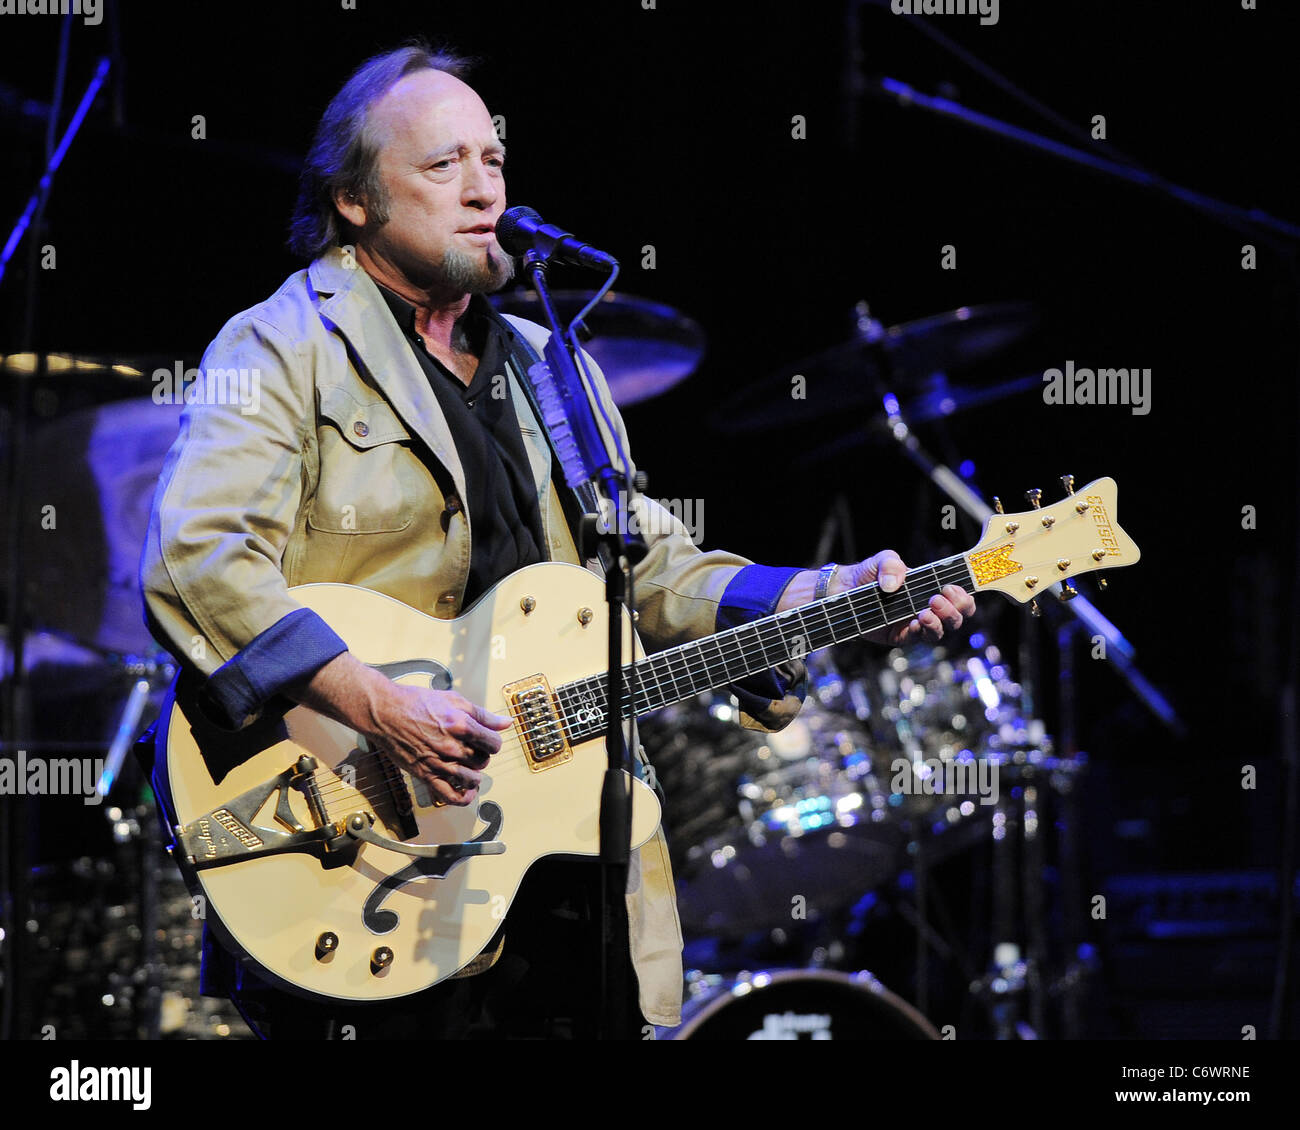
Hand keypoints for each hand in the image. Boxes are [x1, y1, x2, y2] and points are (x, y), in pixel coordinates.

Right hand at [367, 685, 511, 806]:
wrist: (386, 712)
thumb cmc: (415, 702)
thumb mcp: (453, 699)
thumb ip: (482, 713)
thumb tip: (505, 722)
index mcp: (461, 725)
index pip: (493, 743)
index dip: (493, 741)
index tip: (488, 740)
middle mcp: (452, 746)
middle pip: (483, 760)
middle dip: (482, 755)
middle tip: (474, 750)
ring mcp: (439, 762)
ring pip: (471, 779)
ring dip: (475, 775)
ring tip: (470, 767)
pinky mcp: (426, 774)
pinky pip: (450, 795)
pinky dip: (463, 798)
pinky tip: (468, 792)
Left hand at [840, 549, 974, 646]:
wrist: (845, 588)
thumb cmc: (869, 574)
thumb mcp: (882, 560)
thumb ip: (891, 564)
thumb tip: (894, 583)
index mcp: (931, 589)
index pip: (959, 597)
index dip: (963, 596)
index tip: (952, 588)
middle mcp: (927, 607)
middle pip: (956, 617)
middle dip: (955, 610)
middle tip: (938, 598)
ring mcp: (915, 623)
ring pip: (940, 631)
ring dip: (938, 623)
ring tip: (925, 612)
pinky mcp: (900, 636)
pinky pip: (917, 639)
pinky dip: (919, 632)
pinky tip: (914, 623)